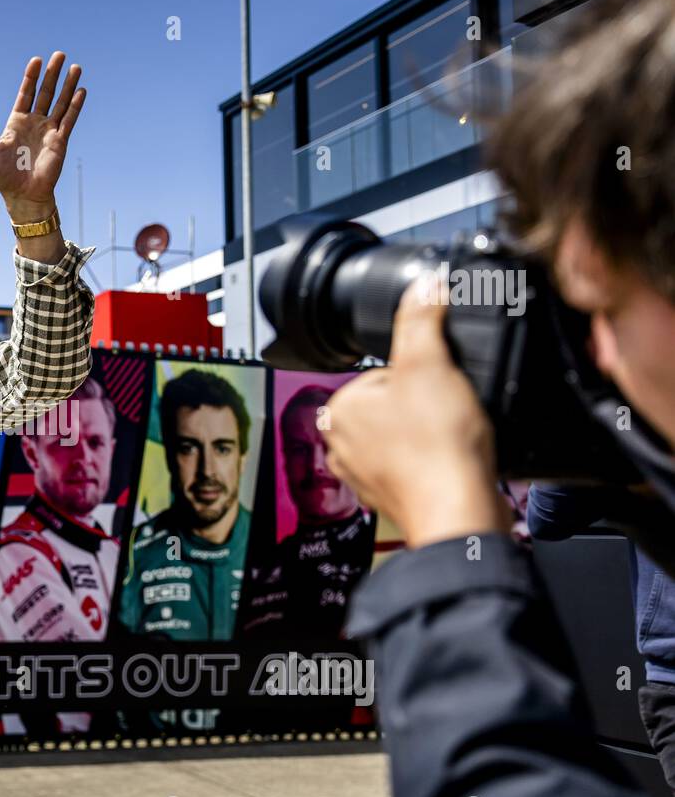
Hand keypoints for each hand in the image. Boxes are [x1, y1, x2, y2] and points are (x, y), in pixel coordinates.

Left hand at [0, 51, 85, 221]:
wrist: (21, 196)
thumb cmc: (3, 177)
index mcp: (17, 122)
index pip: (26, 93)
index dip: (31, 77)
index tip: (36, 60)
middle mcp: (35, 123)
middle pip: (46, 93)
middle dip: (53, 74)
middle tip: (60, 55)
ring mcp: (49, 131)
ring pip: (61, 103)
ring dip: (68, 85)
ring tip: (75, 67)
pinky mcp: (60, 142)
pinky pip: (69, 120)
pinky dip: (76, 106)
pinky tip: (81, 91)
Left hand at [322, 274, 509, 547]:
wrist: (458, 511)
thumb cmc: (436, 447)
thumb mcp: (429, 363)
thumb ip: (421, 320)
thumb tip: (422, 285)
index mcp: (339, 409)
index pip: (385, 371)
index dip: (421, 373)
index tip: (438, 388)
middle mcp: (340, 444)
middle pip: (395, 402)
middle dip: (425, 404)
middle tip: (447, 416)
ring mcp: (362, 475)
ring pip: (405, 434)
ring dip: (430, 434)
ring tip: (448, 441)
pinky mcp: (389, 497)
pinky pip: (414, 465)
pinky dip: (432, 463)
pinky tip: (448, 463)